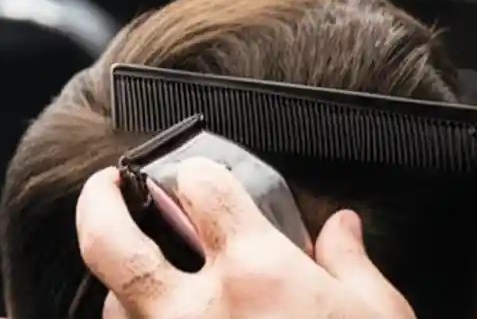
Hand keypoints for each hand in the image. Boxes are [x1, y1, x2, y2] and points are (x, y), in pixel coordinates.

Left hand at [75, 158, 476, 317]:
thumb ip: (351, 264)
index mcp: (256, 275)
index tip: (201, 177)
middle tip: (107, 185)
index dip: (198, 172)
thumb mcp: (379, 317)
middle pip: (110, 243)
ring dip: (124, 289)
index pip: (201, 187)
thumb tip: (342, 228)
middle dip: (97, 202)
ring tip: (149, 279)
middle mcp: (197, 312)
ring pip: (112, 307)